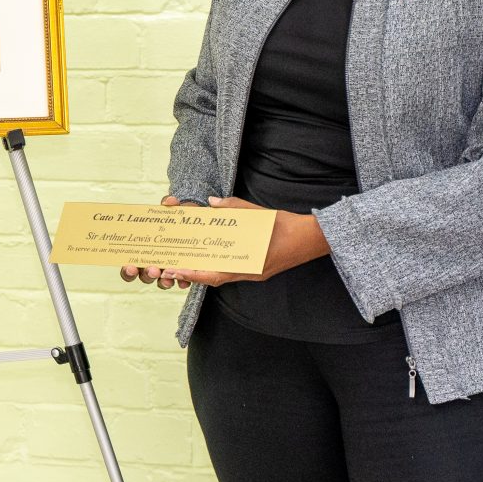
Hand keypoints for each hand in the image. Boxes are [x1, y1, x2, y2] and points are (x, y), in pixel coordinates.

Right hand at [121, 195, 199, 290]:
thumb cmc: (176, 220)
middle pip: (144, 276)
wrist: (195, 224)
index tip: (130, 266)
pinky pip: (180, 281)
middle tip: (153, 270)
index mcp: (143, 251)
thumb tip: (169, 201)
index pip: (130, 266)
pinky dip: (181, 282)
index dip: (128, 270)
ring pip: (161, 282)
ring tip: (168, 278)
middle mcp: (152, 264)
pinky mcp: (182, 273)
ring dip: (163, 281)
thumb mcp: (172, 211)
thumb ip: (168, 205)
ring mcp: (167, 270)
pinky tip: (184, 281)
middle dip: (147, 275)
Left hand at [121, 198, 329, 289]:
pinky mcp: (257, 269)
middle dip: (192, 275)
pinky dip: (216, 267)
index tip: (177, 271)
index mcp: (250, 264)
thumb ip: (235, 208)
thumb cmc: (287, 226)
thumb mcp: (260, 215)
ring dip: (202, 272)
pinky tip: (204, 259)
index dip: (195, 274)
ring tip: (181, 265)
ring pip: (222, 276)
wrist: (313, 238)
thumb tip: (211, 203)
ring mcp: (254, 272)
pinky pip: (232, 271)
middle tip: (169, 269)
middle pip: (215, 278)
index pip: (217, 274)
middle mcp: (250, 272)